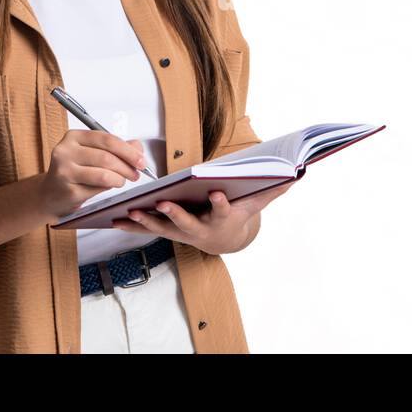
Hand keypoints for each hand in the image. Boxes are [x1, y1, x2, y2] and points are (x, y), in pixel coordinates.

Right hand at [41, 129, 145, 219]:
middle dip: (127, 166)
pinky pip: (97, 189)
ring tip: (122, 181)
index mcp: (73, 137)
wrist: (50, 194)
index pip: (106, 139)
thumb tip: (137, 146)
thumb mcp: (92, 153)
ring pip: (104, 174)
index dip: (128, 150)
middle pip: (107, 157)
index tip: (141, 160)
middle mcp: (65, 151)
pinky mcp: (68, 190)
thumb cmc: (75, 171)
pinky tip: (110, 186)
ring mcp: (65, 171)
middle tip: (136, 174)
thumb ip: (115, 148)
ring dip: (120, 179)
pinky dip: (109, 188)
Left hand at [111, 180, 295, 254]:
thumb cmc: (240, 213)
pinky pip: (148, 228)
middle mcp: (201, 228)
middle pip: (187, 222)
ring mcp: (182, 231)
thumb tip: (298, 171)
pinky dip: (132, 224)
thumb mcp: (258, 202)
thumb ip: (273, 187)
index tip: (217, 194)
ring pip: (162, 227)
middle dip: (175, 214)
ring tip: (130, 212)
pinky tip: (113, 219)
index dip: (220, 203)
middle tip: (164, 204)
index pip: (222, 209)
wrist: (227, 240)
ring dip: (146, 221)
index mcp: (222, 217)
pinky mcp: (168, 231)